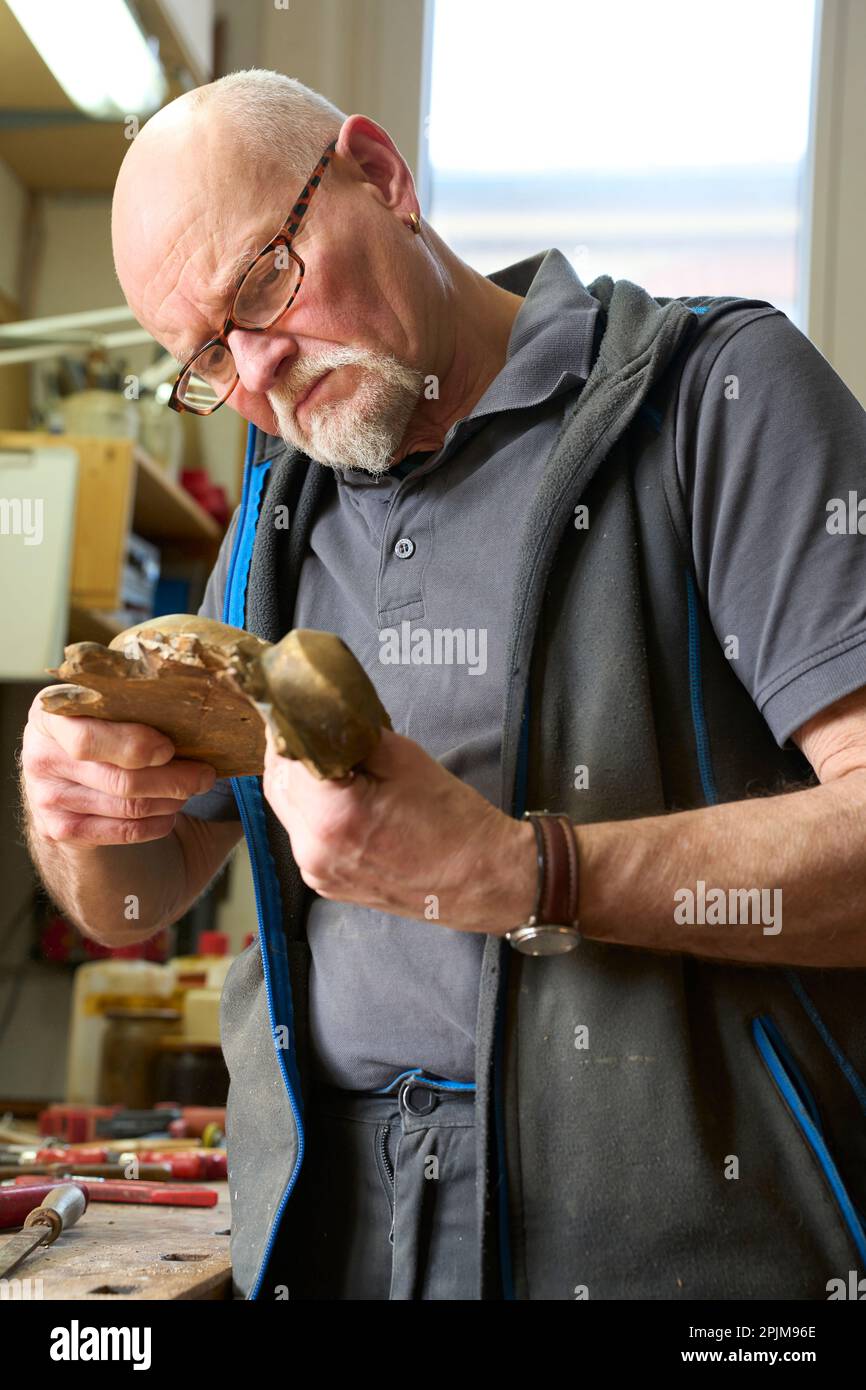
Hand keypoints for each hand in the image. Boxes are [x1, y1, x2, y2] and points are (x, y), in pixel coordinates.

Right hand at [21, 690, 216, 845]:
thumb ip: (136, 706)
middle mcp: (40, 756)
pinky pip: (123, 831)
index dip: (134, 745)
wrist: (66, 773)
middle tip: (205, 775)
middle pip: (119, 779)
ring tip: (190, 789)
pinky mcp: (59, 829)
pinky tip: (170, 812)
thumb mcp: (106, 707)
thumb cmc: (102, 729)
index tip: (169, 748)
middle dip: (174, 778)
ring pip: (128, 807)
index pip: (87, 739)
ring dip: (171, 800)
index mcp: (51, 714)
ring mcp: (46, 797)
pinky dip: (157, 824)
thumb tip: (200, 717)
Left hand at [261, 723, 536, 933]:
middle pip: (277, 786)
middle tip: (303, 725)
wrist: (482, 878)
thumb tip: (322, 713)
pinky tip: (334, 794)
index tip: (291, 707)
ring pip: (287, 812)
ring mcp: (318, 872)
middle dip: (287, 752)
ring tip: (322, 757)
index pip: (285, 757)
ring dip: (297, 782)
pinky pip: (304, 836)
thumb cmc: (454, 821)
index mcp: (332, 816)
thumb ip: (352, 734)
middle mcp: (314, 850)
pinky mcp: (326, 883)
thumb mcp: (404, 758)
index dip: (286, 727)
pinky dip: (311, 810)